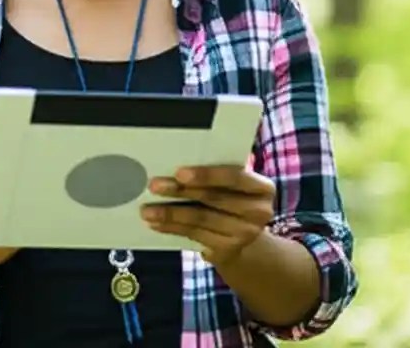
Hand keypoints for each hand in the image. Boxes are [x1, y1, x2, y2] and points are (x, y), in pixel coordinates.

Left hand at [141, 165, 275, 265]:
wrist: (244, 235)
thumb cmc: (233, 198)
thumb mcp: (233, 184)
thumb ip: (216, 173)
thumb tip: (176, 160)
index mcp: (262, 188)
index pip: (235, 177)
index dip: (207, 175)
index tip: (179, 172)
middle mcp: (259, 212)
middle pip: (213, 198)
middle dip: (181, 191)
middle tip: (154, 185)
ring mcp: (244, 234)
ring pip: (201, 219)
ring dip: (170, 214)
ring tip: (146, 209)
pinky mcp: (228, 250)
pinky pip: (194, 235)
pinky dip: (172, 228)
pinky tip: (155, 223)